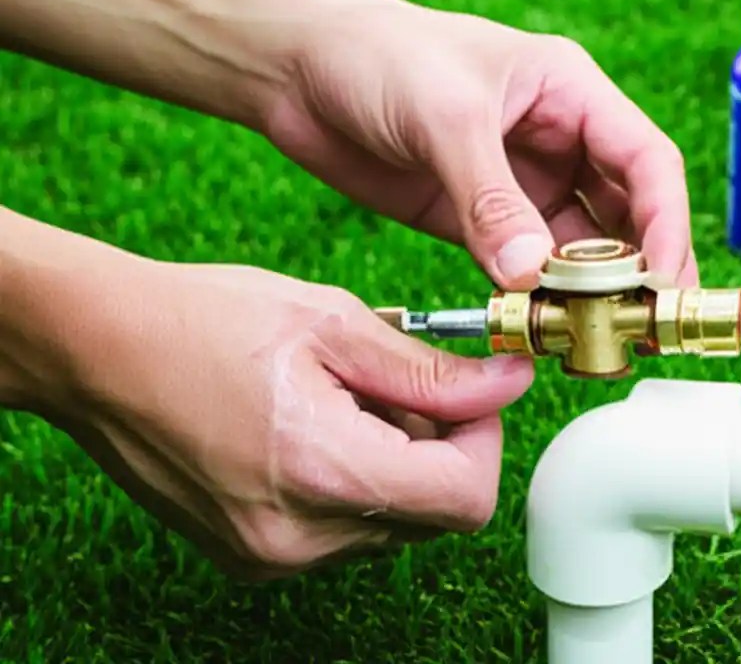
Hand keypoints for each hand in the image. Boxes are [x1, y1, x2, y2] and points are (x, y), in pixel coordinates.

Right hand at [24, 250, 532, 579]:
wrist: (94, 350)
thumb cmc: (202, 320)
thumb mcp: (334, 325)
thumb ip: (433, 372)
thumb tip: (511, 385)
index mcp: (326, 473)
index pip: (466, 499)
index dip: (485, 441)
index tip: (468, 394)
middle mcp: (299, 536)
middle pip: (434, 516)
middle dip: (441, 449)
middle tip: (398, 385)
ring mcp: (270, 556)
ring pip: (393, 526)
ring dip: (397, 466)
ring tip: (345, 400)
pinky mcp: (251, 557)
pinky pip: (344, 533)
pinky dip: (353, 485)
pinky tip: (315, 429)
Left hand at [260, 0, 698, 290]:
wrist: (293, 69)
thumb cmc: (374, 55)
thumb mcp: (442, 118)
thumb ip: (490, 198)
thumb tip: (530, 273)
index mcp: (569, 93)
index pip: (646, 162)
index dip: (666, 224)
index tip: (662, 282)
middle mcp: (557, 139)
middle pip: (626, 212)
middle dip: (639, 270)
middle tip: (644, 327)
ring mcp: (520, 184)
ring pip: (579, 248)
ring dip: (591, 294)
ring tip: (600, 339)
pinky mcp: (480, 220)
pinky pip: (525, 268)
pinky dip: (539, 301)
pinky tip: (544, 330)